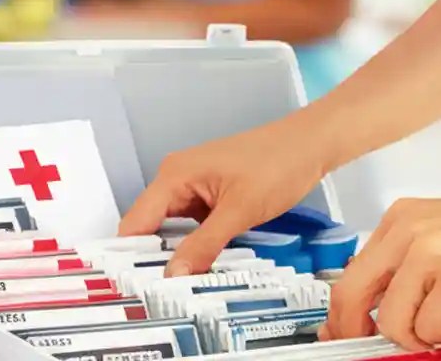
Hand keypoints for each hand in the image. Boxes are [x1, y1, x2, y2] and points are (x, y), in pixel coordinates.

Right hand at [119, 112, 336, 274]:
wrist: (310, 145)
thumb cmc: (277, 165)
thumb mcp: (239, 211)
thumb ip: (203, 244)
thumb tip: (173, 274)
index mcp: (174, 175)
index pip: (135, 222)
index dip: (130, 256)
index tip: (134, 288)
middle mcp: (176, 178)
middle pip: (150, 227)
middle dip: (153, 259)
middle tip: (161, 295)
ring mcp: (193, 186)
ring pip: (173, 229)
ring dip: (177, 253)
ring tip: (180, 286)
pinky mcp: (210, 194)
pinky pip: (192, 225)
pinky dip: (195, 244)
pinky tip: (202, 266)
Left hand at [322, 190, 440, 349]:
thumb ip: (410, 269)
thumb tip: (382, 313)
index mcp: (401, 221)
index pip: (349, 275)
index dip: (344, 315)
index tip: (344, 335)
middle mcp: (409, 233)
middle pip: (351, 297)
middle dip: (359, 334)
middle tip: (378, 349)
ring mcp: (432, 256)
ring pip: (393, 324)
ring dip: (421, 337)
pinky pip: (432, 332)